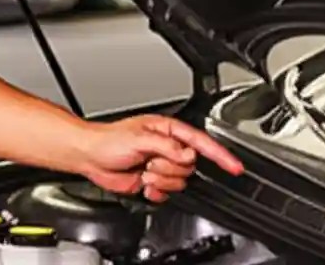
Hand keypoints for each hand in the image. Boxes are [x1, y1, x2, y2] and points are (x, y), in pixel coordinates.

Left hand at [76, 115, 244, 202]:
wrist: (90, 156)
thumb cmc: (107, 140)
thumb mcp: (139, 138)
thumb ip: (167, 146)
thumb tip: (187, 154)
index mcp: (167, 131)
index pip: (201, 143)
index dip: (220, 155)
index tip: (235, 166)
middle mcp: (167, 148)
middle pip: (190, 166)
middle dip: (170, 167)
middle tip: (150, 161)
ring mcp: (161, 165)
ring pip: (180, 180)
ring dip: (160, 179)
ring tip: (143, 170)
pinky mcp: (154, 180)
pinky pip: (167, 192)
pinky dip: (155, 191)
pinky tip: (142, 182)